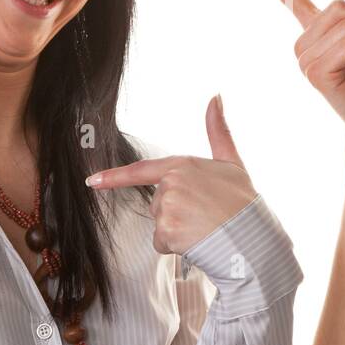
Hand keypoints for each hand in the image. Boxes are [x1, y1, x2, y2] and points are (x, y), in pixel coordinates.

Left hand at [84, 95, 257, 254]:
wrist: (253, 237)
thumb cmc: (243, 202)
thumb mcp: (232, 163)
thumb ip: (218, 131)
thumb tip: (216, 97)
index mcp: (182, 165)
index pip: (141, 171)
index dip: (114, 177)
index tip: (92, 182)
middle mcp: (170, 184)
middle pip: (158, 205)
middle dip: (176, 214)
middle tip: (205, 216)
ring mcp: (166, 207)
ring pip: (160, 226)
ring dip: (178, 232)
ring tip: (204, 228)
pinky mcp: (166, 230)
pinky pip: (162, 244)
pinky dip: (178, 247)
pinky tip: (197, 241)